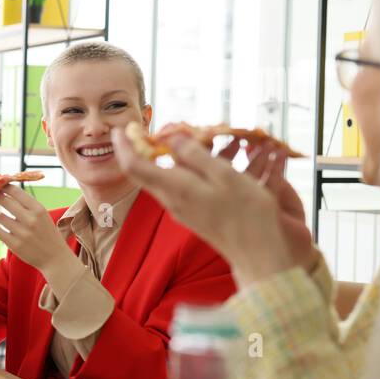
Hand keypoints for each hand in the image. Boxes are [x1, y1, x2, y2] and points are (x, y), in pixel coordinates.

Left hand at [0, 186, 73, 282]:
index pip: (16, 192)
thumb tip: (6, 191)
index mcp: (39, 209)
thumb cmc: (47, 234)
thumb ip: (27, 205)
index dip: (4, 186)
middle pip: (5, 201)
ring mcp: (22, 233)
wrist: (55, 258)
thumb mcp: (42, 216)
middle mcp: (31, 219)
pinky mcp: (15, 245)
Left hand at [110, 127, 308, 286]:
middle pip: (149, 169)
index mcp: (175, 189)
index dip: (124, 145)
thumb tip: (171, 138)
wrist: (257, 252)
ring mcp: (182, 208)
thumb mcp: (224, 176)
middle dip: (153, 145)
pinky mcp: (194, 212)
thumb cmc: (246, 212)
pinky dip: (200, 166)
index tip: (121, 128)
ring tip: (216, 136)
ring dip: (188, 153)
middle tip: (166, 126)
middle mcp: (172, 200)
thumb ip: (196, 155)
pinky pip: (188, 183)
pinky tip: (226, 155)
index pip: (134, 166)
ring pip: (173, 174)